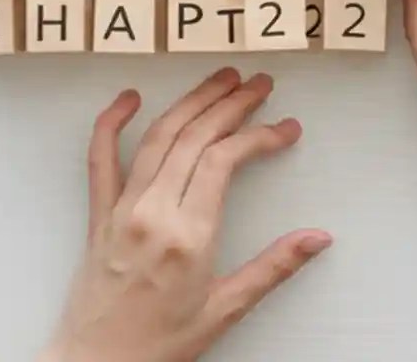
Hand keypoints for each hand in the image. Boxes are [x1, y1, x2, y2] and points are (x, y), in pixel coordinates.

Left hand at [40, 68, 331, 361]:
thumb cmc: (157, 344)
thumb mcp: (226, 308)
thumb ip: (274, 267)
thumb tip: (317, 238)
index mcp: (188, 236)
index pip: (226, 160)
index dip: (259, 135)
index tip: (285, 128)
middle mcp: (152, 213)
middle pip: (195, 137)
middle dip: (232, 104)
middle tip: (260, 85)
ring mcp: (122, 209)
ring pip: (158, 137)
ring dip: (191, 101)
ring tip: (219, 80)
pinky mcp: (99, 214)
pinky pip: (100, 158)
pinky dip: (112, 122)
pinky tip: (129, 98)